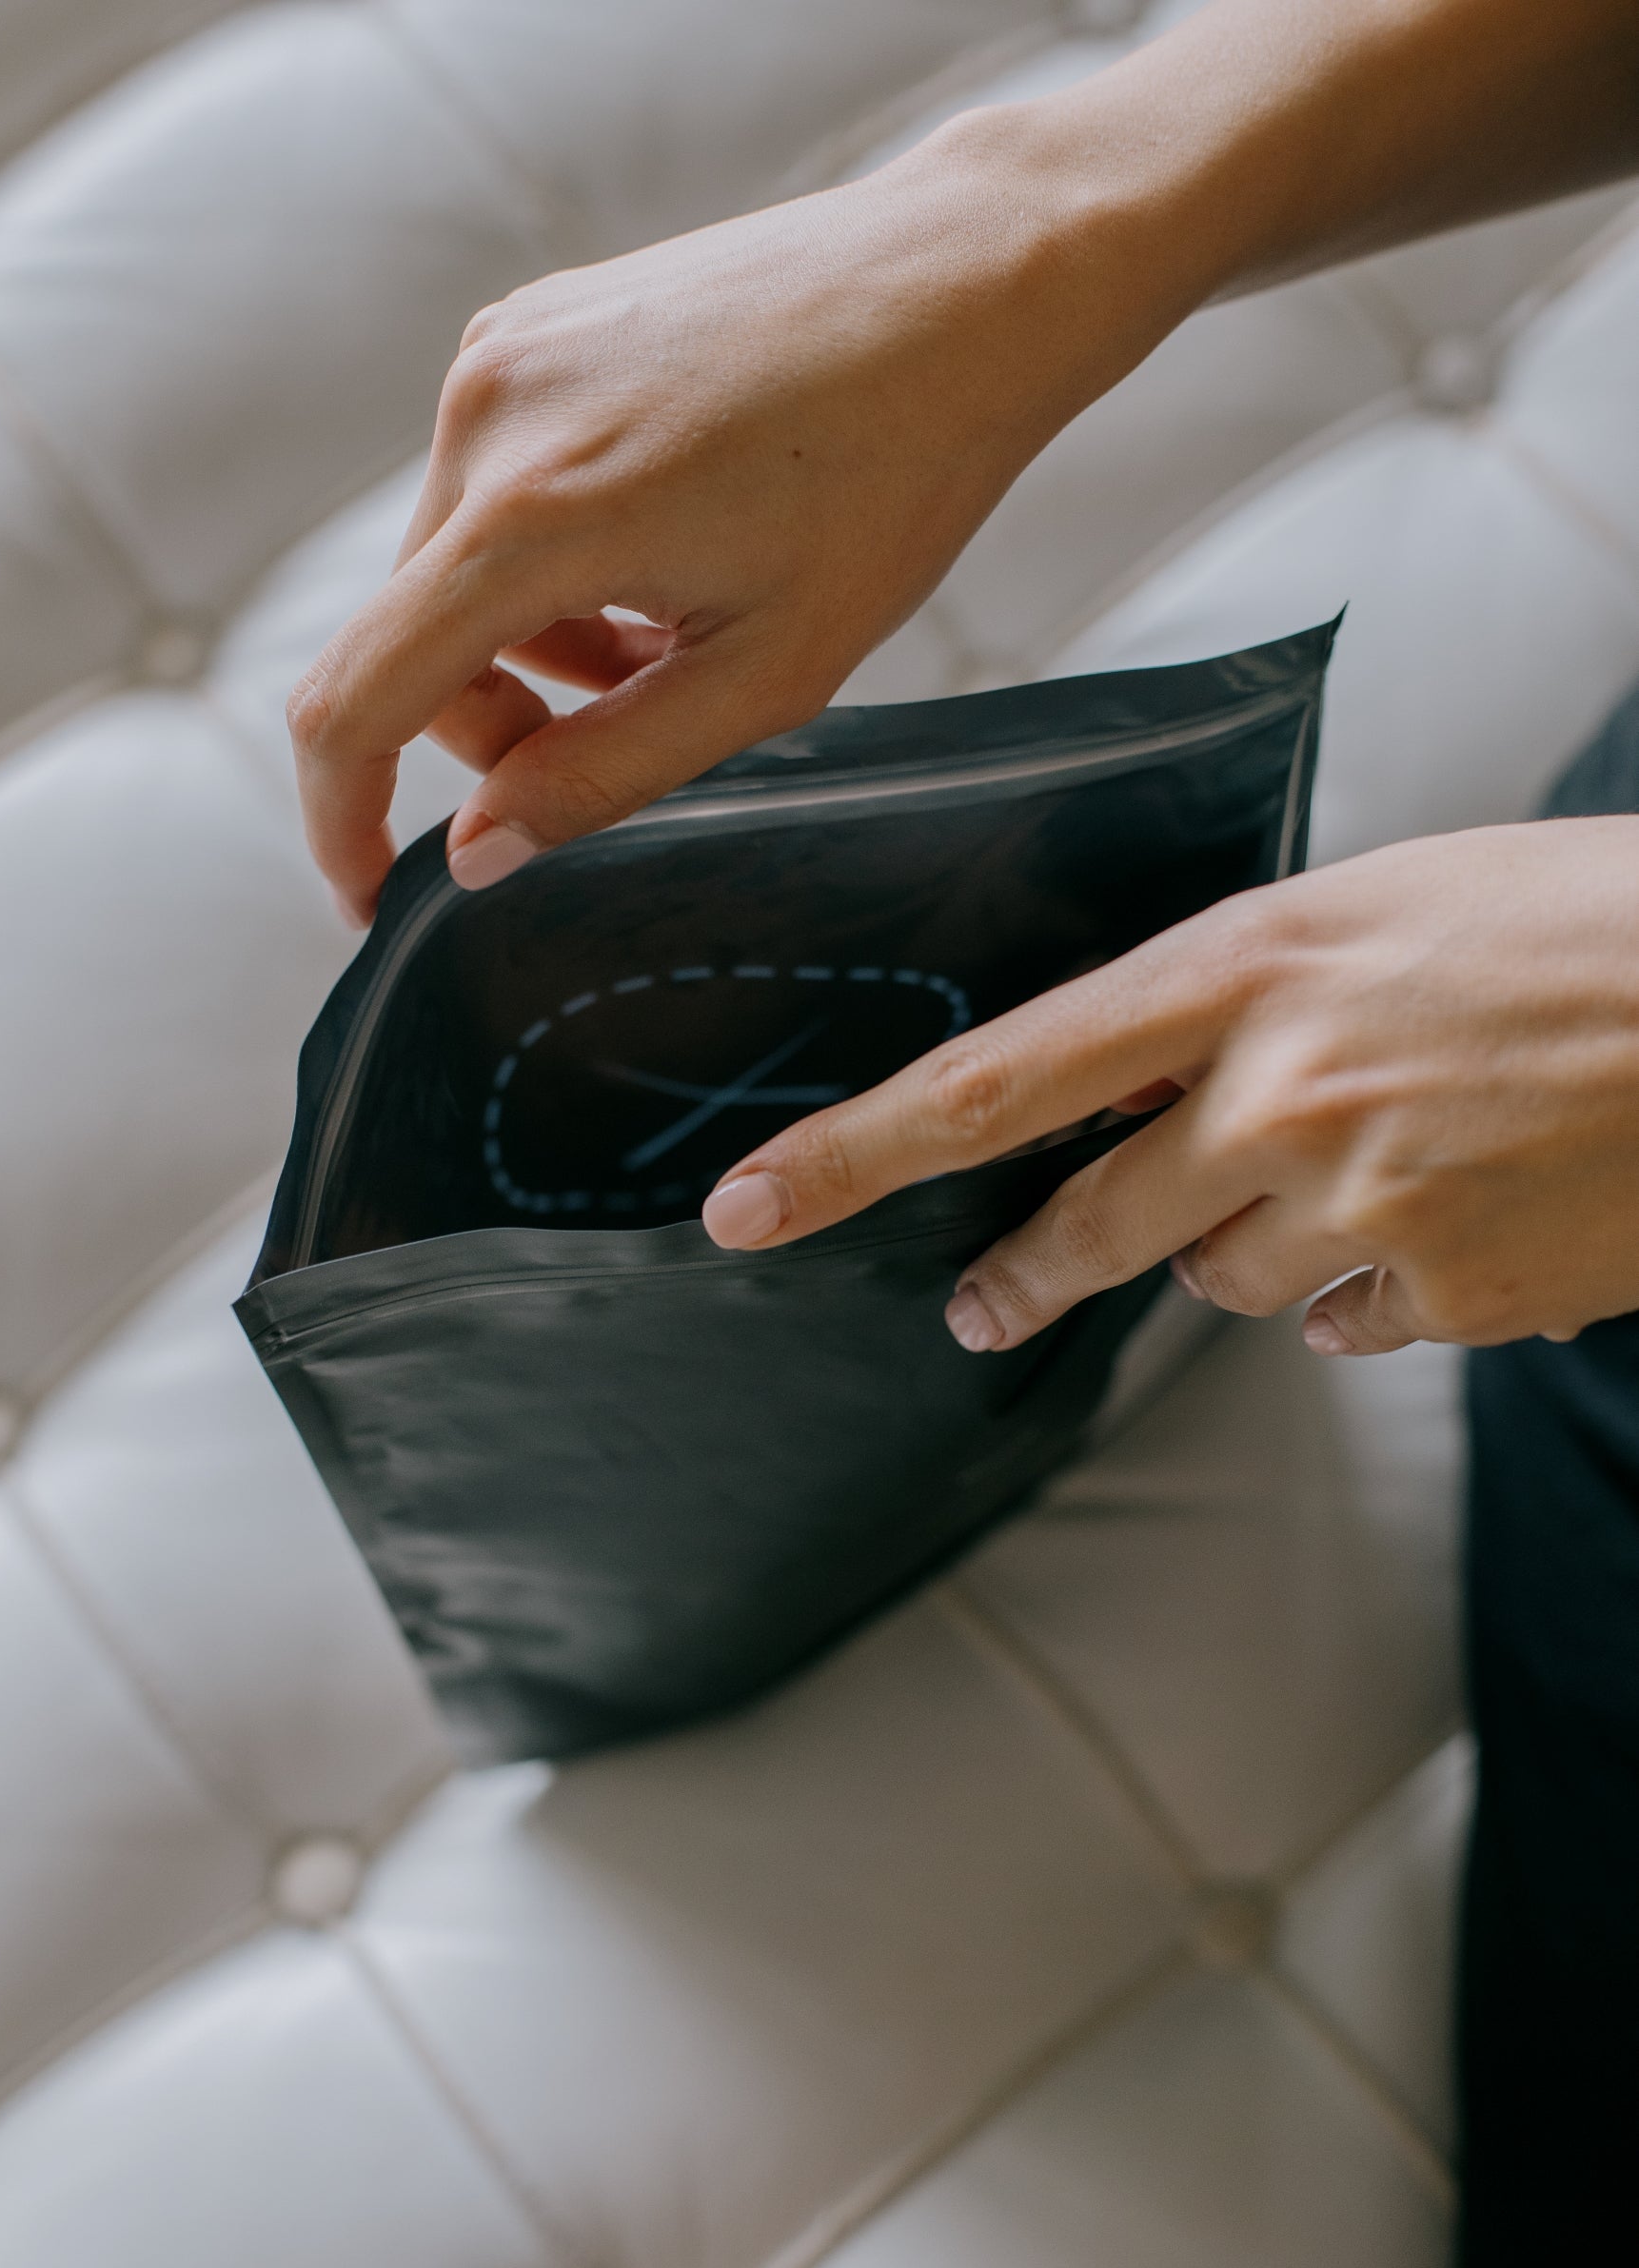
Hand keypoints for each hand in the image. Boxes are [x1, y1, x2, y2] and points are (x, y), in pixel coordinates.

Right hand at [285, 106, 1206, 925]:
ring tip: (679, 633)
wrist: (961, 285)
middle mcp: (486, 418)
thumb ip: (604, 775)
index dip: (340, 820)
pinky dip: (555, 557)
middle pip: (413, 642)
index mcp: (532, 516)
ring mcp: (501, 357)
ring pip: (458, 570)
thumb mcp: (764, 673)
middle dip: (503, 723)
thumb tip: (475, 854)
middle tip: (637, 729)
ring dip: (541, 641)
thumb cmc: (893, 477)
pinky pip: (495, 490)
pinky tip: (669, 551)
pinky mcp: (530, 327)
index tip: (369, 893)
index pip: (356, 702)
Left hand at [699, 818, 1638, 1356]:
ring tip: (1393, 1154)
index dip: (856, 1152)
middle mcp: (1279, 1087)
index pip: (996, 1076)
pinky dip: (1381, 1284)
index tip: (747, 1208)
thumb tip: (1148, 1112)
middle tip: (982, 1303)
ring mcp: (1362, 1200)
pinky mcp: (1447, 1291)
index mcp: (1245, 961)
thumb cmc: (1571, 922)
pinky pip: (1349, 1322)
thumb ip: (1241, 1004)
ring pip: (1230, 1277)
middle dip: (1028, 1273)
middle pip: (1093, 1222)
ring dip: (1270, 1241)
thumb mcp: (1374, 910)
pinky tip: (1465, 1205)